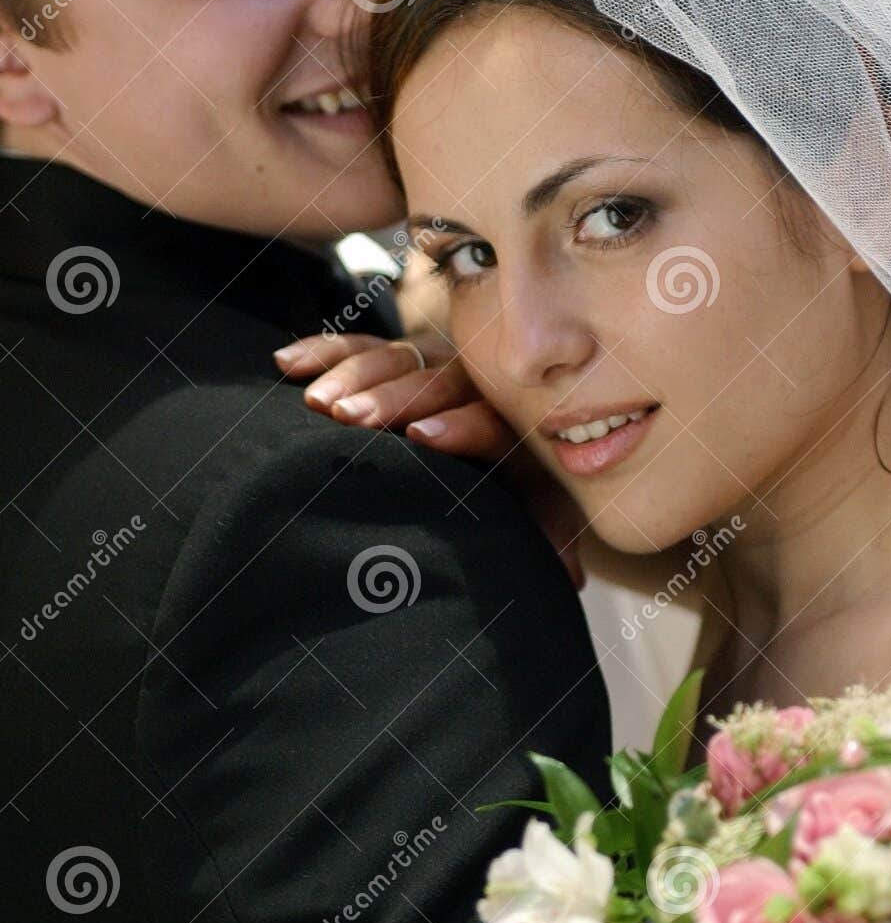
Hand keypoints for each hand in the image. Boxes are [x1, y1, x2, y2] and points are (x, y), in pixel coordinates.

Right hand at [274, 331, 586, 589]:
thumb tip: (571, 577)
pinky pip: (357, 345)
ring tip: (315, 402)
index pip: (488, 419)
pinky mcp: (395, 355)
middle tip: (351, 416)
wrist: (506, 423)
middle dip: (393, 398)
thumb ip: (548, 533)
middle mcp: (470, 384)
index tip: (422, 436)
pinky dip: (323, 352)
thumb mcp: (537, 503)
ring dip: (352, 376)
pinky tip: (286, 363)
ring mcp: (430, 364)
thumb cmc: (517, 479)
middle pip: (433, 384)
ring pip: (393, 358)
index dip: (459, 427)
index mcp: (509, 420)